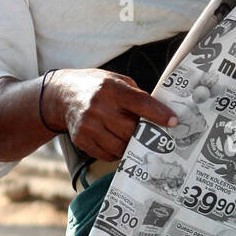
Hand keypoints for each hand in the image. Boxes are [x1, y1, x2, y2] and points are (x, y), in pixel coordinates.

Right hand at [43, 67, 177, 160]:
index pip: (140, 103)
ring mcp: (88, 125)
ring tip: (133, 138)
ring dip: (132, 145)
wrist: (62, 95)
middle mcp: (98, 107)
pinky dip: (117, 151)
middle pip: (131, 130)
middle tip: (152, 134)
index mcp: (111, 88)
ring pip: (121, 146)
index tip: (173, 121)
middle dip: (145, 134)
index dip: (159, 114)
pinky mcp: (81, 140)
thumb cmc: (97, 88)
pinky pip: (108, 154)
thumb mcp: (117, 81)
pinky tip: (116, 141)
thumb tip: (162, 114)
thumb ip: (137, 96)